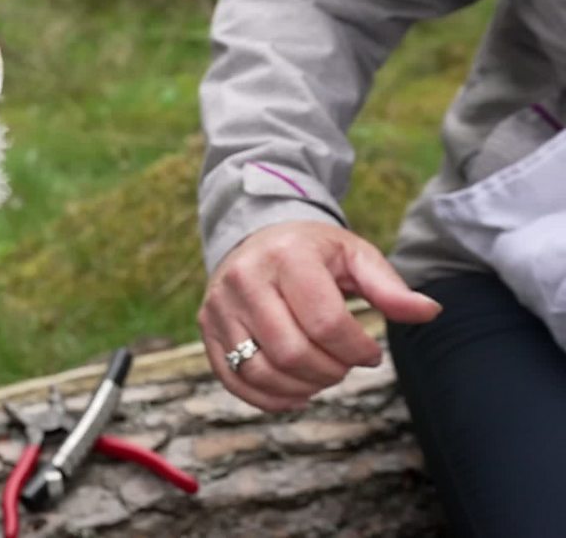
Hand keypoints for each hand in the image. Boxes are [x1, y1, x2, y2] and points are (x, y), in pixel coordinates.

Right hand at [198, 221, 441, 411]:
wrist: (256, 237)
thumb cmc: (313, 251)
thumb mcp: (355, 256)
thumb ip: (389, 287)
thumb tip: (429, 312)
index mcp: (286, 256)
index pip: (325, 323)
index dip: (356, 351)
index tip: (371, 354)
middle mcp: (244, 279)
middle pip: (291, 353)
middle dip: (330, 372)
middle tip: (344, 366)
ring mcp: (219, 306)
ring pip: (261, 372)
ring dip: (301, 388)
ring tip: (322, 376)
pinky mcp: (207, 327)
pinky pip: (234, 380)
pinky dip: (268, 398)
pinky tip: (296, 393)